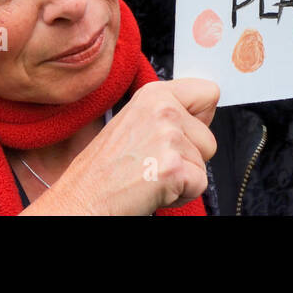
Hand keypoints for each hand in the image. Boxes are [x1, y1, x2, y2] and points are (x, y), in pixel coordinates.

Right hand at [30, 78, 217, 215]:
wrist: (82, 200)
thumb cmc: (103, 169)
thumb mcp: (133, 122)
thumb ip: (167, 113)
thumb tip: (204, 112)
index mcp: (153, 95)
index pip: (208, 92)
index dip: (202, 118)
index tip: (186, 131)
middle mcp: (163, 110)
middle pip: (209, 137)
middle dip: (189, 157)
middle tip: (154, 164)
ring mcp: (168, 137)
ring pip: (204, 162)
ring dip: (183, 177)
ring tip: (150, 176)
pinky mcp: (173, 168)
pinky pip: (200, 184)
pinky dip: (181, 195)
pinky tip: (153, 190)